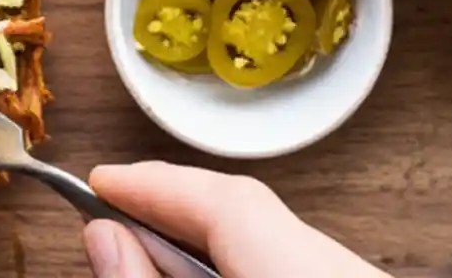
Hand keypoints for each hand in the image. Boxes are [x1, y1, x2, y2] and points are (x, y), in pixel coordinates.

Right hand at [82, 162, 389, 277]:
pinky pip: (301, 262)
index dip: (157, 185)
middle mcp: (351, 271)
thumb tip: (104, 236)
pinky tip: (210, 275)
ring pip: (279, 239)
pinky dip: (247, 261)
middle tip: (112, 214)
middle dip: (175, 211)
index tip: (100, 182)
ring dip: (207, 241)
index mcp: (309, 275)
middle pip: (255, 215)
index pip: (231, 204)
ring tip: (151, 255)